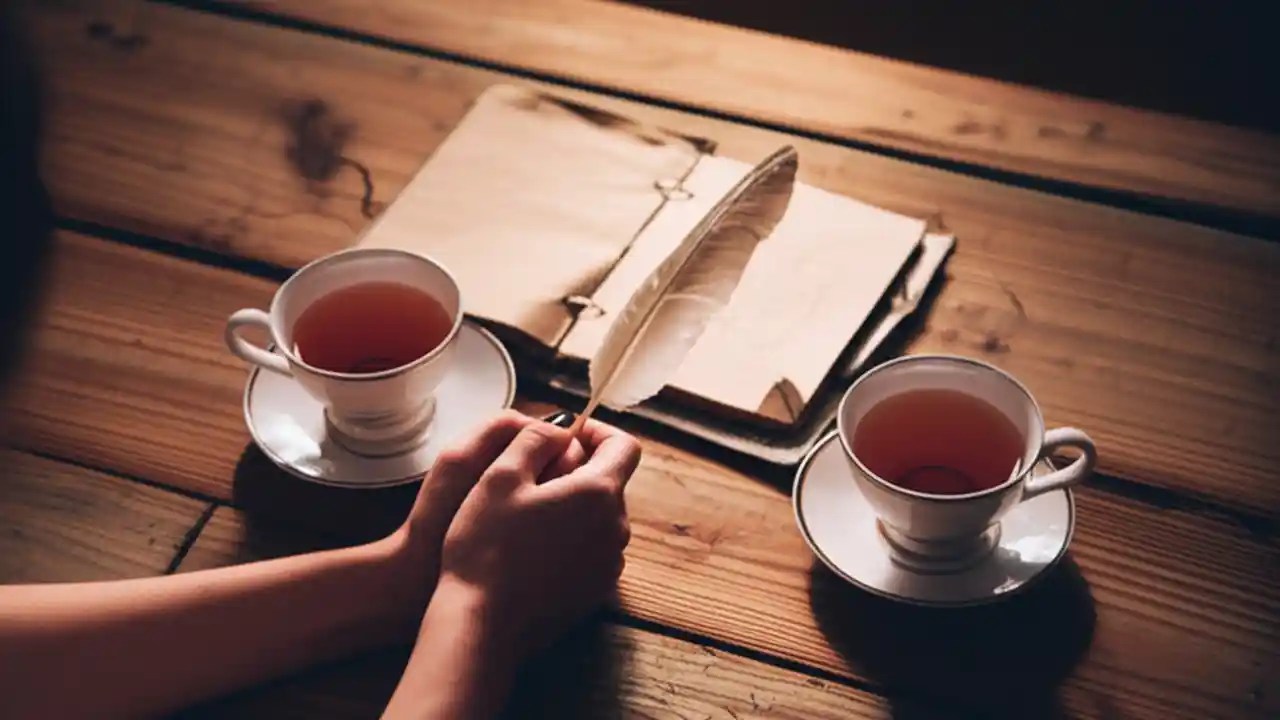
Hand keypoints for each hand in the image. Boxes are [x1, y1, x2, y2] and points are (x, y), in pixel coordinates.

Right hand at [433, 415, 639, 661]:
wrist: (483, 625)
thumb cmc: (485, 547)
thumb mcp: (500, 475)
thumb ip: (536, 438)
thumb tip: (563, 426)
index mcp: (600, 493)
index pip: (625, 445)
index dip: (597, 432)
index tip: (565, 434)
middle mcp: (616, 529)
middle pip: (611, 481)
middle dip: (578, 468)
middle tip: (531, 472)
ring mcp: (609, 564)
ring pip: (600, 517)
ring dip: (573, 505)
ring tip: (526, 511)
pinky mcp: (595, 591)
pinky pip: (592, 549)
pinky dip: (571, 538)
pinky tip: (531, 547)